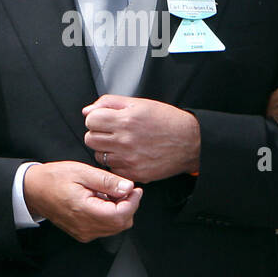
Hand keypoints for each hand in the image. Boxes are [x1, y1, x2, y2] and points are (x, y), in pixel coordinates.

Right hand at [22, 161, 142, 242]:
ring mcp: (84, 233)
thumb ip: (107, 181)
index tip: (134, 188)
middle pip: (121, 223)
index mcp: (84, 211)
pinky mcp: (83, 233)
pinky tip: (102, 201)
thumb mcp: (82, 171)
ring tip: (109, 193)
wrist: (34, 189)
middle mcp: (85, 227)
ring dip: (120, 210)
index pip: (120, 215)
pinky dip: (110, 215)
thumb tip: (128, 188)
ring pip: (115, 227)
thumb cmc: (54, 178)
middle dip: (128, 205)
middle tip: (123, 188)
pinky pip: (105, 228)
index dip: (133, 202)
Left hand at [81, 95, 199, 181]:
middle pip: (90, 139)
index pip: (90, 120)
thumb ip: (110, 103)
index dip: (96, 119)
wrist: (190, 142)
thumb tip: (88, 110)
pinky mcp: (134, 173)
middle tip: (110, 132)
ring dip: (105, 150)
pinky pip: (112, 169)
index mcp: (126, 119)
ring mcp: (129, 159)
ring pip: (99, 156)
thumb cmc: (167, 120)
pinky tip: (128, 156)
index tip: (104, 120)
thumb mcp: (140, 103)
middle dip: (97, 134)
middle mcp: (125, 140)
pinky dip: (116, 163)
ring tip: (120, 144)